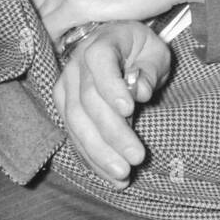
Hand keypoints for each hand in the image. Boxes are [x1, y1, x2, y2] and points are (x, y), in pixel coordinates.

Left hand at [29, 0, 202, 39]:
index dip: (50, 1)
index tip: (59, 14)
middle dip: (49, 16)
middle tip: (63, 32)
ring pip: (43, 15)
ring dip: (52, 30)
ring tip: (66, 41)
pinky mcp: (77, 4)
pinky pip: (52, 29)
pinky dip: (57, 41)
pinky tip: (68, 46)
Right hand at [53, 20, 169, 185]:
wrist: (114, 45)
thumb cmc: (140, 49)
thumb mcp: (155, 51)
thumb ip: (150, 69)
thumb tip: (140, 92)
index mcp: (101, 43)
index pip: (100, 62)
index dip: (112, 87)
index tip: (130, 110)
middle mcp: (76, 65)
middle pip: (88, 102)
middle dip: (112, 134)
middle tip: (135, 159)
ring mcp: (65, 87)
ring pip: (77, 124)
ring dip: (99, 153)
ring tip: (122, 175)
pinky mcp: (63, 107)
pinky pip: (74, 135)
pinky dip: (91, 158)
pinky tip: (109, 175)